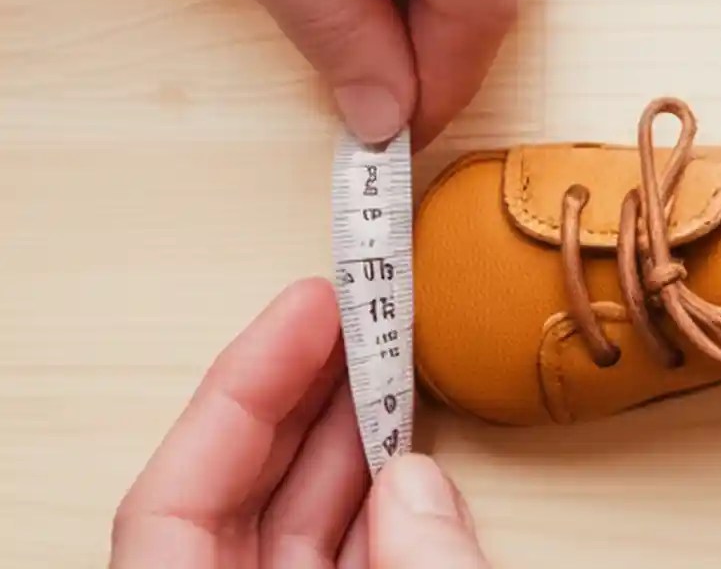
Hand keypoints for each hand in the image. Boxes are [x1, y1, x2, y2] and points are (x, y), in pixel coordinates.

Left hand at [110, 278, 487, 567]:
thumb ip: (409, 568)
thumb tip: (416, 482)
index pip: (173, 499)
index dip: (239, 391)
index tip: (307, 309)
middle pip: (241, 489)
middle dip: (303, 394)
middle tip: (356, 314)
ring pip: (301, 520)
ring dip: (353, 438)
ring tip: (393, 362)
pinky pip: (351, 557)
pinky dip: (384, 505)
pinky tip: (413, 453)